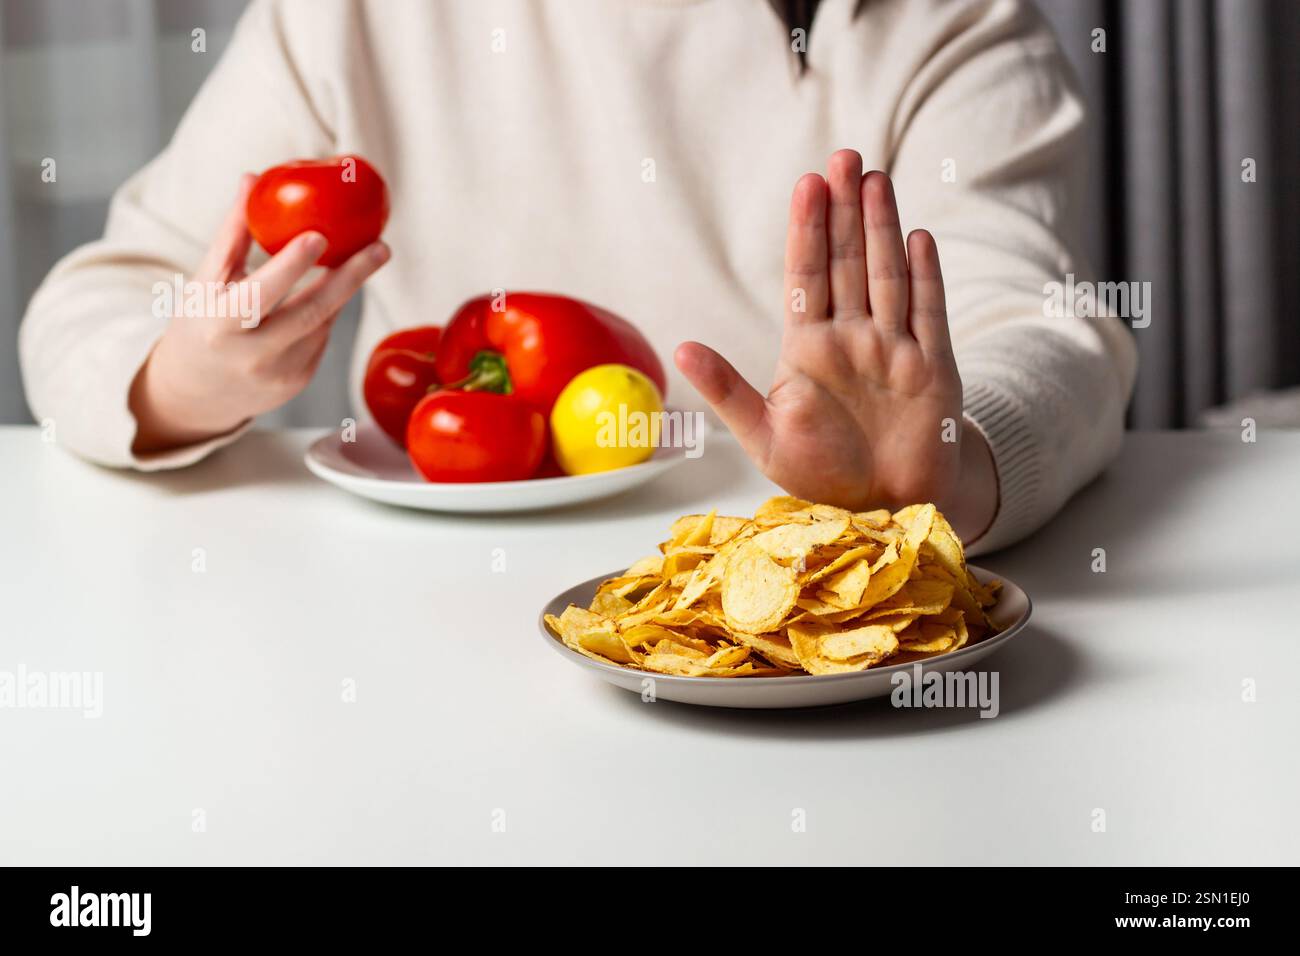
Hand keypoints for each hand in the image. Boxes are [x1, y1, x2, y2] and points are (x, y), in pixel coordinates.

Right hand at [129, 174, 389, 452]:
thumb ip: (232, 234)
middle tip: (380, 247)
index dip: (290, 265)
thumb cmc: (199, 322)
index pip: (260, 292)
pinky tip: (328, 294)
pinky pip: (321, 338)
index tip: (320, 235)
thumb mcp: (204, 281)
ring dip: (343, 288)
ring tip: (367, 255)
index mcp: (219, 323)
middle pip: (310, 312)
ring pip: (322, 322)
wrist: (193, 393)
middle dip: (350, 276)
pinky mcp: (297, 383)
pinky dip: (327, 312)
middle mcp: (250, 354)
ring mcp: (278, 374)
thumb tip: (254, 178)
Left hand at [676, 150, 997, 540]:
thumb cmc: (821, 474)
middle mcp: (852, 339)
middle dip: (845, 210)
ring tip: (876, 179)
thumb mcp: (764, 436)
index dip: (808, 230)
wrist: (883, 511)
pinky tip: (917, 237)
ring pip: (887, 276)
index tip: (807, 184)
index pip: (807, 276)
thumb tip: (682, 346)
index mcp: (808, 350)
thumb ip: (727, 391)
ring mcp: (894, 350)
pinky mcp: (933, 370)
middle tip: (843, 156)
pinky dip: (925, 277)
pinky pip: (929, 313)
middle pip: (849, 262)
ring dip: (882, 227)